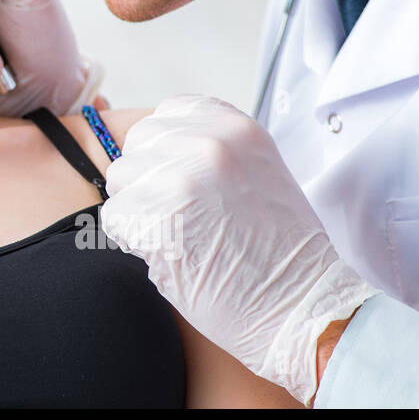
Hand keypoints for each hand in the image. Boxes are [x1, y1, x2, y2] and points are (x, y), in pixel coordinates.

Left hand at [100, 94, 380, 404]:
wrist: (303, 306)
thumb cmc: (278, 249)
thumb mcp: (257, 171)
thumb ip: (210, 150)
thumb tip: (155, 148)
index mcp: (236, 126)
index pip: (168, 113)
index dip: (166, 149)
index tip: (184, 178)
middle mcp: (209, 143)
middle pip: (138, 142)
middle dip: (147, 177)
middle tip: (180, 213)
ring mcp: (183, 178)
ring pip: (120, 178)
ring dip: (138, 208)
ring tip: (178, 234)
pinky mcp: (159, 217)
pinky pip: (115, 217)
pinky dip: (131, 240)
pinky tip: (169, 254)